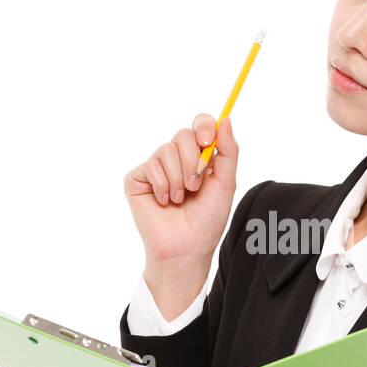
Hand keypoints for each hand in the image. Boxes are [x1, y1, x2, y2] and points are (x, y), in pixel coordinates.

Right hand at [123, 114, 238, 270]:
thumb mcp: (225, 183)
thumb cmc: (207, 220)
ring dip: (178, 178)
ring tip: (180, 199)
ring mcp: (156, 167)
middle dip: (193, 161)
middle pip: (183, 134)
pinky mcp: (138, 178)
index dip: (203, 126)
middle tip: (195, 186)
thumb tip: (225, 119)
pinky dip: (162, 185)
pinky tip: (164, 202)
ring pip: (166, 150)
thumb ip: (228, 151)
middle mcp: (177, 158)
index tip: (207, 142)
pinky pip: (150, 166)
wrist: (186, 247)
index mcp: (199, 157)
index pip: (200, 125)